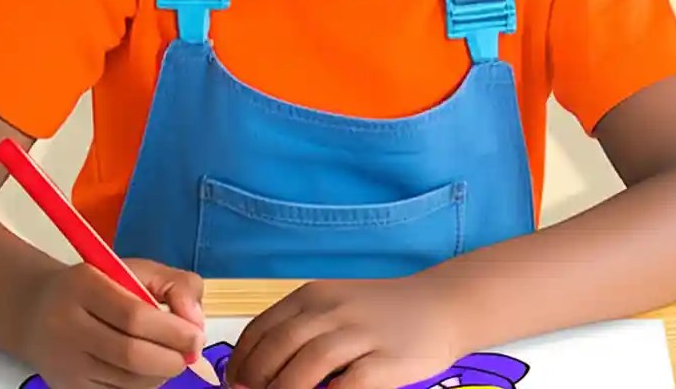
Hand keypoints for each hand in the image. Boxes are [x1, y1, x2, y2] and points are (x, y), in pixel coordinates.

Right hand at [21, 258, 207, 388]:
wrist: (35, 310)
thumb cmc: (97, 287)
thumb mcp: (135, 270)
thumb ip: (176, 285)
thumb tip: (196, 322)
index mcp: (84, 286)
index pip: (135, 316)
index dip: (173, 331)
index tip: (196, 335)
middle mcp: (68, 325)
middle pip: (131, 355)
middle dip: (172, 359)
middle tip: (189, 352)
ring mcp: (65, 362)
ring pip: (128, 381)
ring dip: (160, 373)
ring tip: (165, 356)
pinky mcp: (68, 388)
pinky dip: (142, 385)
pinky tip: (144, 368)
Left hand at [224, 275, 462, 388]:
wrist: (441, 304)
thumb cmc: (381, 313)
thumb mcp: (334, 306)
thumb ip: (299, 329)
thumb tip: (256, 369)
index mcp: (312, 296)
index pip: (262, 328)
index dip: (242, 360)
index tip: (234, 384)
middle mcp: (333, 309)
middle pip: (279, 346)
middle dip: (256, 379)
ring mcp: (361, 333)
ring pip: (308, 364)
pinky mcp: (387, 359)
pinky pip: (350, 383)